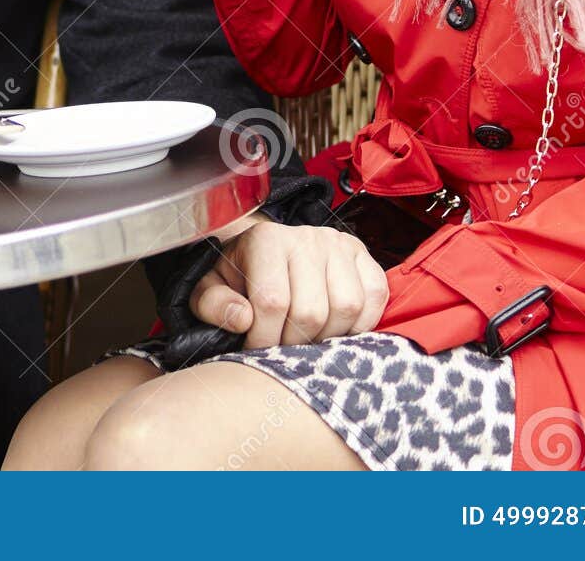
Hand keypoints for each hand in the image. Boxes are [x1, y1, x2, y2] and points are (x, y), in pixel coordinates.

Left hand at [189, 221, 388, 349]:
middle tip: (282, 345)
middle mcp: (306, 237)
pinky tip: (334, 326)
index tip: (254, 347)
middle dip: (293, 343)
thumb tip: (242, 318)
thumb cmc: (239, 277)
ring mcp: (338, 244)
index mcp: (265, 240)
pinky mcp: (362, 256)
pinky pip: (374, 298)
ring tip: (306, 336)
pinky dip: (359, 323)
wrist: (266, 254)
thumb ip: (212, 304)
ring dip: (327, 336)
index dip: (263, 338)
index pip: (272, 301)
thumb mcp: (210, 289)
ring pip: (346, 307)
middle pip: (311, 311)